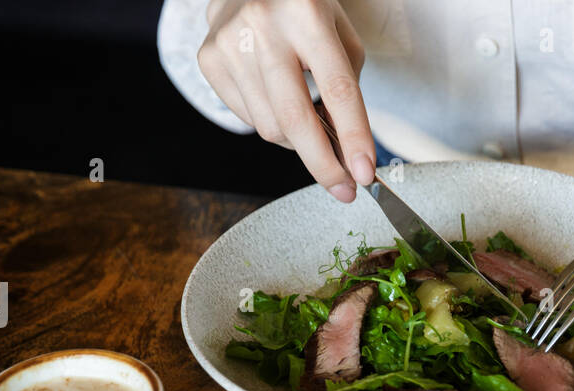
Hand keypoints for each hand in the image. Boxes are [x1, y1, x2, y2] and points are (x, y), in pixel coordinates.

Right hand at [198, 0, 373, 200]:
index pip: (336, 88)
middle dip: (322, 164)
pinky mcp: (209, 60)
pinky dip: (271, 123)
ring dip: (297, 142)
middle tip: (343, 189)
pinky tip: (276, 100)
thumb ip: (345, 88)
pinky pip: (248, 119)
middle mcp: (264, 27)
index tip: (364, 173)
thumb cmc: (301, 11)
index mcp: (306, 14)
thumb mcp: (337, 33)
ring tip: (309, 126)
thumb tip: (344, 152)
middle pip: (295, 119)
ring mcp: (230, 44)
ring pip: (270, 128)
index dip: (352, 137)